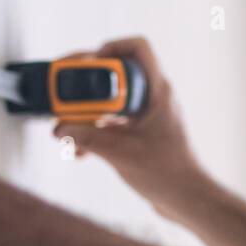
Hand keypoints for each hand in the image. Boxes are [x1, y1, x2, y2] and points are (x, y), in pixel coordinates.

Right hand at [51, 37, 210, 221]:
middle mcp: (154, 98)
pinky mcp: (142, 133)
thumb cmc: (166, 173)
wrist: (186, 200)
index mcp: (158, 92)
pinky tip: (81, 151)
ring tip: (66, 131)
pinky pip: (114, 122)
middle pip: (116, 74)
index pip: (139, 48)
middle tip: (63, 94)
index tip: (87, 64)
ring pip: (111, 101)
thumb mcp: (120, 153)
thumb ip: (87, 138)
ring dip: (87, 115)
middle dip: (86, 85)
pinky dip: (96, 132)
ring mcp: (148, 115)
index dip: (111, 46)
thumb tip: (58, 128)